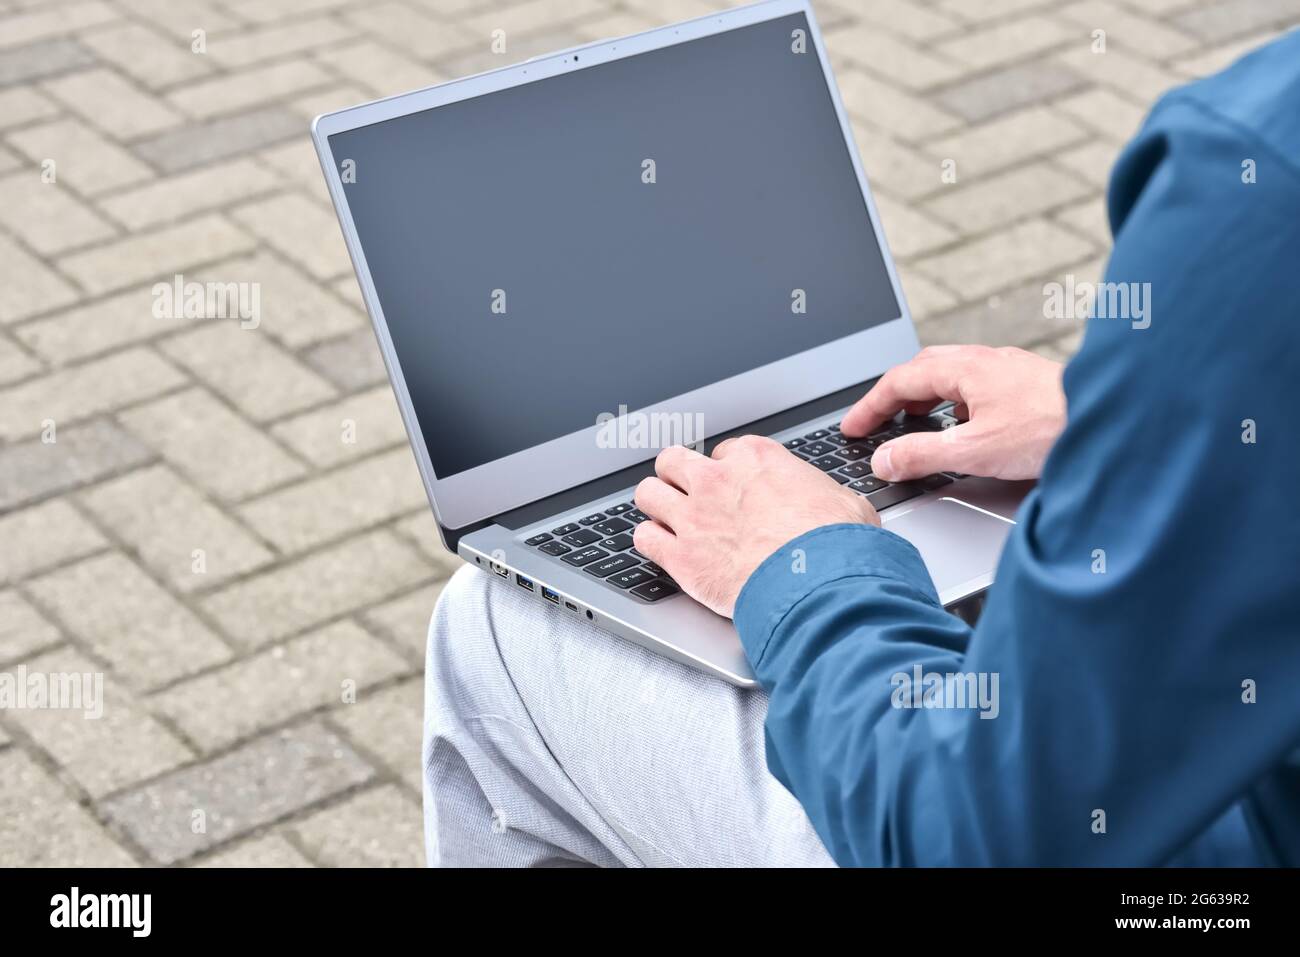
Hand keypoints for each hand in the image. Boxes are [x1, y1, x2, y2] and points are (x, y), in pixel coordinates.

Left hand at [632, 437, 877, 617]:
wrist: (818, 582)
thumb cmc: (836, 544)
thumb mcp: (843, 502)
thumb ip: (820, 495)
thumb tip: (831, 504)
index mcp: (755, 459)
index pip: (723, 452)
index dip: (725, 470)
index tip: (730, 484)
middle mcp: (717, 481)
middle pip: (673, 461)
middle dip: (677, 476)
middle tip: (685, 492)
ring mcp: (694, 517)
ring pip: (647, 493)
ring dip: (655, 505)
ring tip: (663, 516)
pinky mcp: (681, 557)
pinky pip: (643, 538)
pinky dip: (649, 542)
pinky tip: (659, 548)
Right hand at [841, 345, 1065, 480]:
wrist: (1113, 420)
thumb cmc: (1052, 429)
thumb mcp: (975, 450)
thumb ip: (922, 456)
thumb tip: (885, 460)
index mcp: (964, 369)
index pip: (899, 381)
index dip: (869, 407)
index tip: (853, 428)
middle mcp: (984, 361)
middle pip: (921, 369)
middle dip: (893, 397)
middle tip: (877, 423)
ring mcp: (1007, 369)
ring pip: (950, 375)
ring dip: (923, 397)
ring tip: (913, 423)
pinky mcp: (1025, 383)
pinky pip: (974, 384)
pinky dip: (953, 401)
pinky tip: (963, 424)